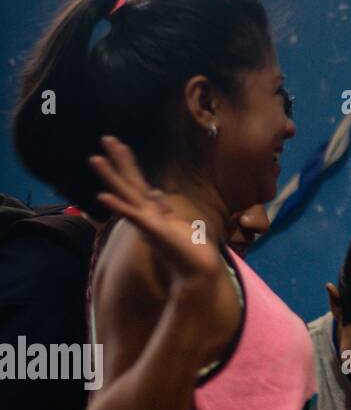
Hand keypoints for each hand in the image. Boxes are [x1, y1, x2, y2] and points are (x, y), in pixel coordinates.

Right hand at [89, 135, 222, 285]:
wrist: (197, 271)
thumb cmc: (188, 248)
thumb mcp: (176, 222)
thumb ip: (163, 208)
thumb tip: (156, 192)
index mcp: (151, 211)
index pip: (137, 182)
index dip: (129, 163)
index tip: (121, 144)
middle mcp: (145, 214)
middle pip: (129, 182)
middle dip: (118, 160)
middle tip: (106, 138)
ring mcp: (147, 222)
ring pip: (126, 195)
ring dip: (110, 177)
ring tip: (95, 158)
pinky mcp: (153, 230)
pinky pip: (133, 216)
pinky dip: (118, 207)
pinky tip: (103, 197)